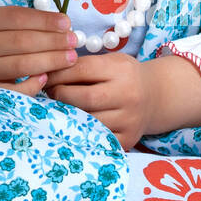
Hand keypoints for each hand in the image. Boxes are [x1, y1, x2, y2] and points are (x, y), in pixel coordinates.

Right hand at [0, 5, 80, 88]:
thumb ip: (22, 19)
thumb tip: (62, 24)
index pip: (19, 17)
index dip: (45, 20)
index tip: (67, 23)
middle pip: (23, 42)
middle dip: (53, 42)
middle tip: (75, 42)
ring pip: (21, 65)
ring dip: (50, 61)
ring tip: (70, 58)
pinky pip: (13, 90)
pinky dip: (32, 84)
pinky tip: (46, 77)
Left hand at [44, 50, 161, 152]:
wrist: (156, 96)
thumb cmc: (123, 76)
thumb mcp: (110, 62)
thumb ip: (84, 65)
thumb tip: (47, 72)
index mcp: (120, 69)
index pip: (82, 70)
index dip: (58, 73)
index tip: (44, 76)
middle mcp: (128, 94)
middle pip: (84, 98)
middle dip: (60, 95)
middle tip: (48, 93)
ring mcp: (129, 119)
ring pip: (89, 121)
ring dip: (67, 115)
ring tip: (56, 108)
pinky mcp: (128, 139)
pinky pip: (98, 138)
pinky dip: (82, 133)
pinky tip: (72, 125)